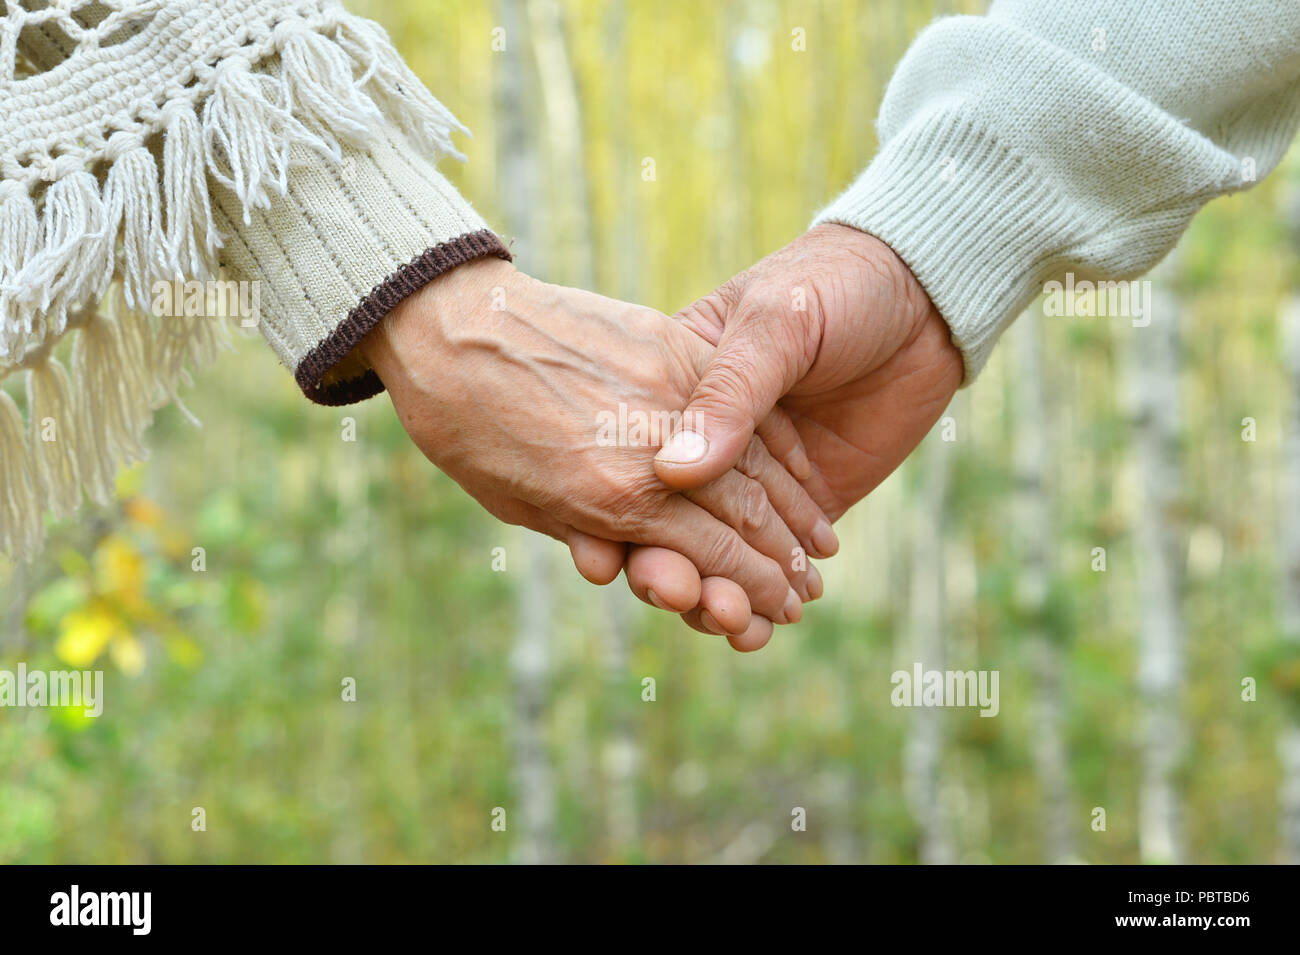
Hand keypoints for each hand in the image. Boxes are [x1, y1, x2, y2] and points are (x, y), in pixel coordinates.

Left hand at [359, 256, 829, 632]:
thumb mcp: (521, 505)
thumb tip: (648, 566)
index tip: (782, 610)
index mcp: (612, 498)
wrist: (448, 324)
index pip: (712, 556)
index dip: (755, 589)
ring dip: (795, 511)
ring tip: (820, 547)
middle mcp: (650, 448)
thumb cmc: (469, 429)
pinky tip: (802, 474)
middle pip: (744, 515)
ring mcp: (667, 389)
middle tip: (809, 593)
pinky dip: (779, 446)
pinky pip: (741, 403)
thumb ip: (593, 533)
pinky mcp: (671, 342)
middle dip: (783, 562)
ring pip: (754, 461)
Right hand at [570, 224, 962, 636]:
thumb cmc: (834, 287)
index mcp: (672, 393)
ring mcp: (752, 485)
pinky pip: (769, 568)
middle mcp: (703, 447)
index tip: (606, 562)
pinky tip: (756, 634)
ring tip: (731, 621)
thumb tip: (675, 472)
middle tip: (679, 596)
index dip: (613, 517)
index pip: (630, 466)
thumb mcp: (775, 324)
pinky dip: (758, 607)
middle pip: (665, 525)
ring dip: (713, 598)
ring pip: (714, 558)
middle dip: (668, 571)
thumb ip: (731, 394)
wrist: (924, 296)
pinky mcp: (804, 512)